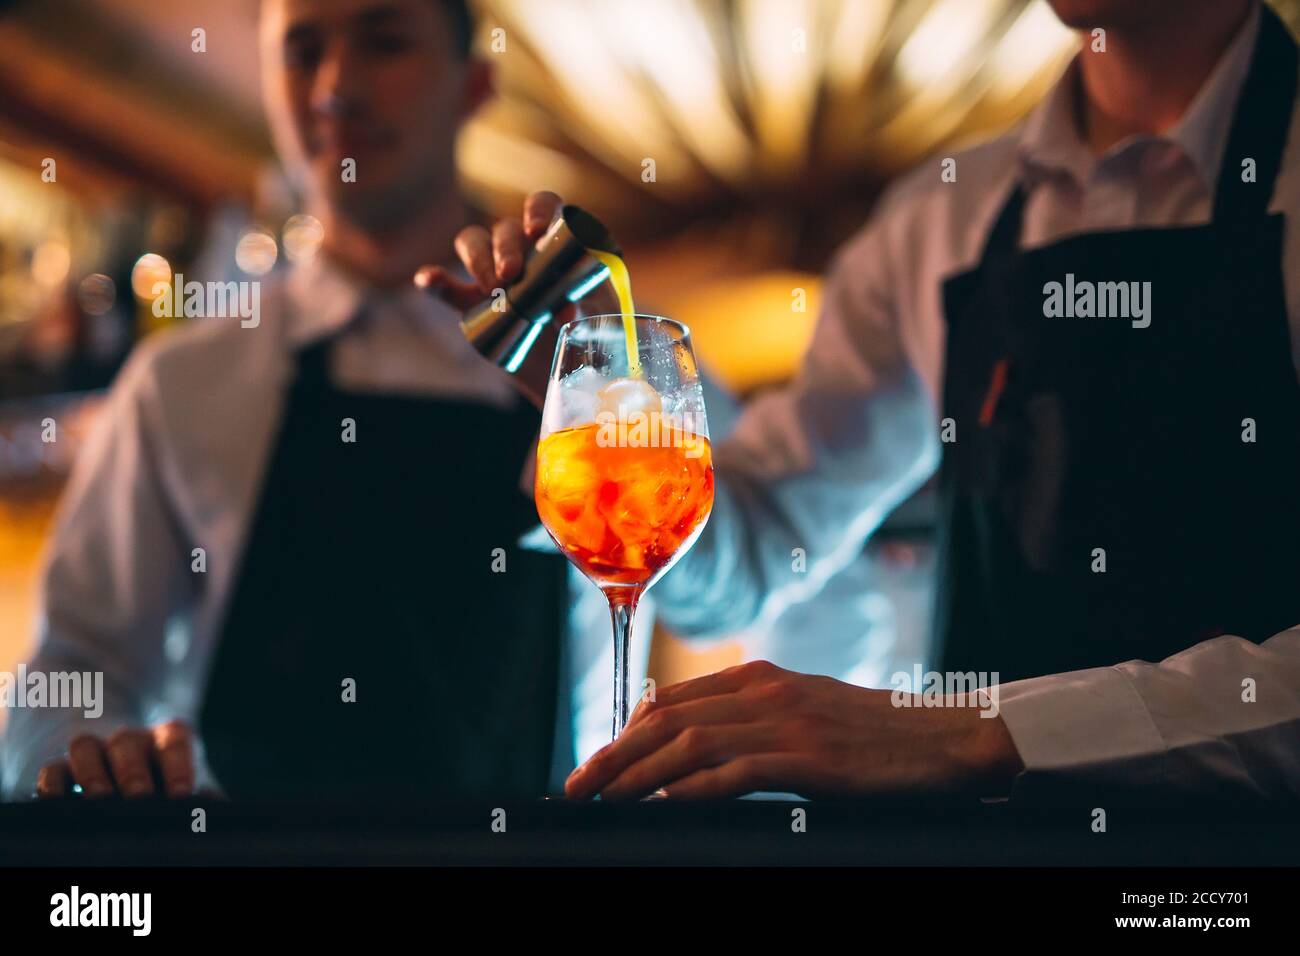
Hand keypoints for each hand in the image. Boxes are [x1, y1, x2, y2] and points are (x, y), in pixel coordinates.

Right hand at [36, 720, 195, 798]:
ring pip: (85, 747)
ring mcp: (92, 749)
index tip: (183, 794)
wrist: (119, 757)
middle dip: (133, 771)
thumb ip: (205, 795)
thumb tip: (215, 812)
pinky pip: (51, 769)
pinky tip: (58, 802)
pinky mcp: (59, 766)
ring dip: (92, 773)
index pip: (176, 741)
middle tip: (141, 797)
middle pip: (127, 743)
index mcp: (167, 739)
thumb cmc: (165, 778)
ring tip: (99, 799)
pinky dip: (52, 785)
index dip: (180, 765)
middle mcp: (129, 739)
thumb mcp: (188, 781)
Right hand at [413, 189, 619, 313]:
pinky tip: (428, 280)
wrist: (572, 365)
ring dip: (478, 260)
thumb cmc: (593, 327)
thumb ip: (586, 309)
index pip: (543, 205)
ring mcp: (494, 275)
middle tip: (511, 275)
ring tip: (493, 288)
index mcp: (556, 240)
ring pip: (473, 245)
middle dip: (504, 248)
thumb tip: (567, 311)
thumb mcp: (599, 317)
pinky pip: (447, 287)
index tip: (536, 230)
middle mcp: (522, 249)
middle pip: (504, 229)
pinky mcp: (473, 305)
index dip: (537, 210)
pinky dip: (434, 281)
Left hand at [564, 660, 1023, 800]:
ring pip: (691, 743)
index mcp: (761, 679)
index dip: (624, 733)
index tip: (596, 764)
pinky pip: (738, 772)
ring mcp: (789, 722)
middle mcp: (766, 692)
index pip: (671, 701)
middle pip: (668, 720)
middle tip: (577, 788)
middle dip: (614, 755)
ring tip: (604, 801)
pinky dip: (694, 789)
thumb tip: (692, 761)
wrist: (945, 741)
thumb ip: (753, 727)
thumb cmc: (874, 738)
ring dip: (638, 774)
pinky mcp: (813, 758)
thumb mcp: (805, 718)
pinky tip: (666, 805)